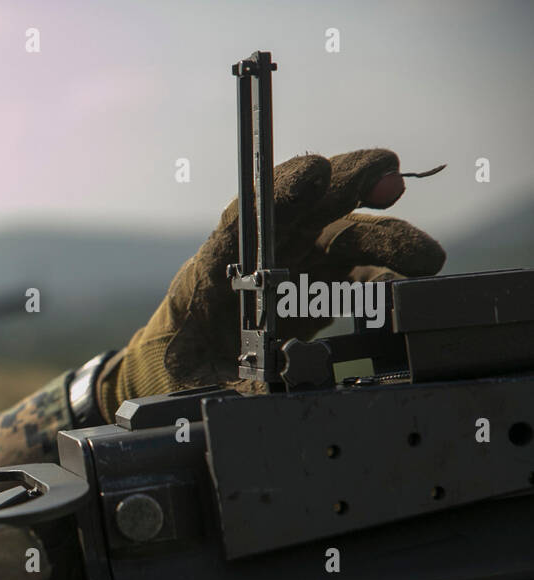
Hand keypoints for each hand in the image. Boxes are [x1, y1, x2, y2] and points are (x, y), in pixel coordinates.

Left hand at [100, 149, 446, 411]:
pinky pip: (348, 274)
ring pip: (335, 239)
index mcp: (209, 274)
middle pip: (301, 212)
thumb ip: (232, 390)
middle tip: (390, 173)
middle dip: (346, 186)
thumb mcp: (191, 390)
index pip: (242, 223)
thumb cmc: (171, 374)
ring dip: (382, 239)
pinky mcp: (304, 292)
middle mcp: (250, 260)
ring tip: (428, 257)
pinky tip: (411, 281)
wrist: (168, 378)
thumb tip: (274, 394)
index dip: (280, 192)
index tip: (315, 169)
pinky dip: (382, 274)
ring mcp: (281, 270)